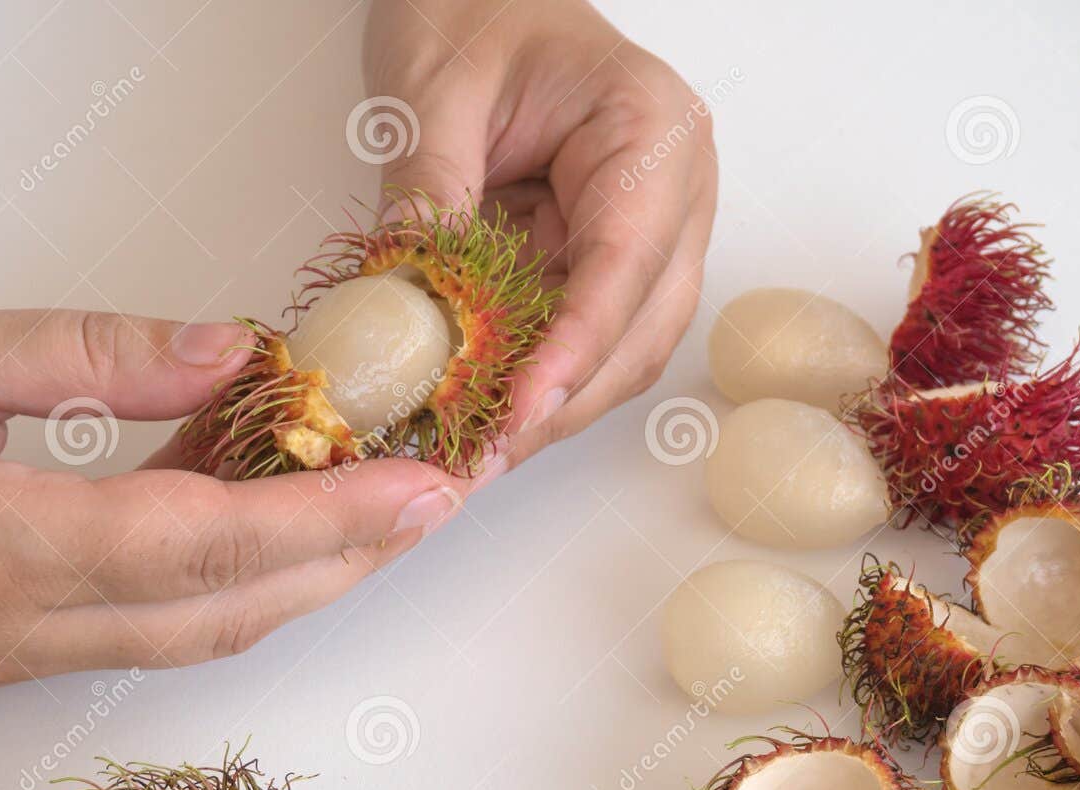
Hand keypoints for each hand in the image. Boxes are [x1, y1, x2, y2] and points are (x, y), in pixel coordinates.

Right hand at [0, 305, 463, 687]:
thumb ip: (100, 355)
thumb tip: (237, 356)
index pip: (207, 541)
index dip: (332, 519)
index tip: (423, 488)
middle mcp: (10, 628)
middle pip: (227, 611)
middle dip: (347, 563)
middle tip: (435, 503)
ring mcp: (6, 662)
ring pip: (197, 635)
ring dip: (301, 582)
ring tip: (380, 518)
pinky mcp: (2, 662)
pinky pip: (149, 631)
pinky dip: (228, 585)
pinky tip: (273, 529)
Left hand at [364, 0, 716, 466]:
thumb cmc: (470, 10)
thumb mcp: (431, 90)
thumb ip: (426, 194)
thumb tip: (405, 311)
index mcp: (651, 132)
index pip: (625, 264)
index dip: (574, 349)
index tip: (519, 410)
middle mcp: (674, 191)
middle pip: (639, 328)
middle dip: (562, 400)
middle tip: (483, 455)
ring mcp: (651, 231)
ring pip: (622, 350)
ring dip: (552, 404)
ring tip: (476, 449)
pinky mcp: (607, 258)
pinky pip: (584, 337)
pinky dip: (537, 380)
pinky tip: (485, 411)